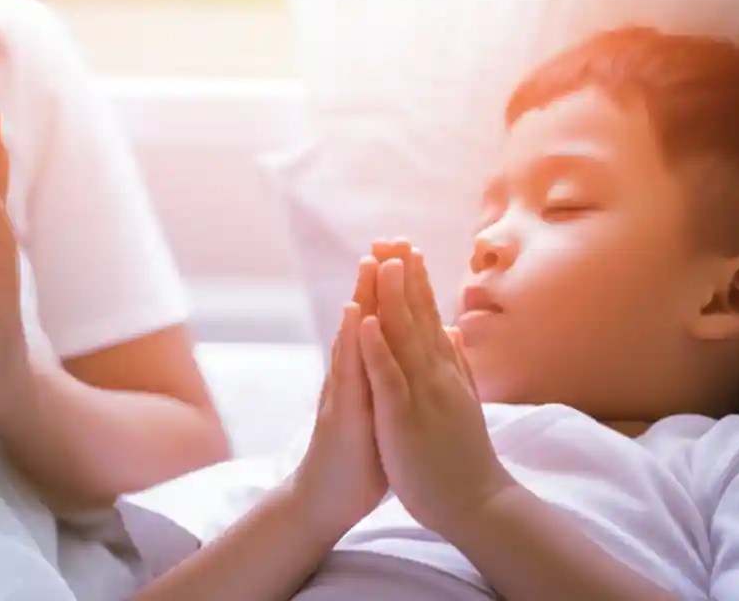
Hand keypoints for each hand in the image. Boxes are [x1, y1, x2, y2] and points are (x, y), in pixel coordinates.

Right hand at [288, 256, 387, 540]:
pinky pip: (348, 371)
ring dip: (364, 296)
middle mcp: (354, 375)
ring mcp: (344, 390)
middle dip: (380, 279)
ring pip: (355, 335)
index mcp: (371, 375)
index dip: (398, 290)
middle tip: (390, 238)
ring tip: (372, 260)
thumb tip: (410, 356)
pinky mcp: (341, 411)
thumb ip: (392, 380)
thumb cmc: (360, 458)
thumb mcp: (384, 411)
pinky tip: (357, 314)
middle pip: (368, 319)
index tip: (411, 254)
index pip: (386, 324)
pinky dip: (353, 340)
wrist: (327, 499)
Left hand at [360, 246, 514, 537]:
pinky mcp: (404, 416)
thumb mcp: (463, 401)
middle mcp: (436, 375)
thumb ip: (458, 363)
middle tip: (391, 238)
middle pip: (417, 317)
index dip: (417, 283)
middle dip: (402, 276)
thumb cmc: (464, 457)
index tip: (406, 249)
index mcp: (445, 372)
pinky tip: (366, 321)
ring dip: (391, 298)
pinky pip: (388, 377)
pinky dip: (377, 348)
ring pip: (404, 337)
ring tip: (381, 261)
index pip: (429, 318)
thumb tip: (455, 329)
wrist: (477, 503)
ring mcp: (421, 393)